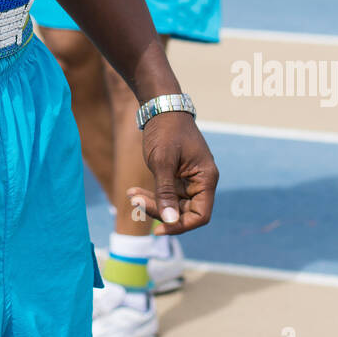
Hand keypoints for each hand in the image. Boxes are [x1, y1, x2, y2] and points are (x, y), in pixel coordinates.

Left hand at [127, 113, 218, 233]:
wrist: (161, 107)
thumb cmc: (165, 130)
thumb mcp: (162, 161)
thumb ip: (166, 192)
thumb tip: (170, 220)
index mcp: (206, 178)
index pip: (201, 215)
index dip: (181, 226)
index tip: (159, 229)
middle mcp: (201, 181)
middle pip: (184, 211)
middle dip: (160, 210)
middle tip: (136, 201)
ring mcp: (189, 179)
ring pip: (172, 203)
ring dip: (152, 202)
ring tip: (131, 194)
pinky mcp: (177, 176)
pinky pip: (166, 193)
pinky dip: (151, 194)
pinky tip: (133, 191)